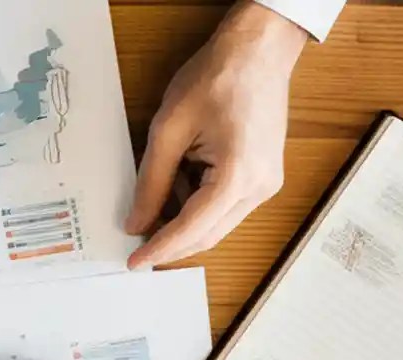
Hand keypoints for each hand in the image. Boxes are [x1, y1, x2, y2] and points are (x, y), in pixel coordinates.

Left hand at [125, 2, 306, 268]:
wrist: (258, 51)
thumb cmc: (217, 77)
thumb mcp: (169, 129)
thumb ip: (151, 182)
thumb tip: (136, 222)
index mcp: (239, 176)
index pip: (192, 229)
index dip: (160, 248)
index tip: (135, 263)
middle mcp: (260, 188)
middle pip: (208, 235)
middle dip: (171, 241)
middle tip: (136, 243)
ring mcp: (267, 184)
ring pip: (217, 224)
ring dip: (183, 219)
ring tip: (156, 194)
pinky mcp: (264, 177)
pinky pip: (226, 206)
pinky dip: (198, 203)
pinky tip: (180, 181)